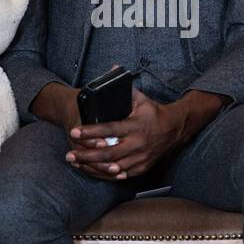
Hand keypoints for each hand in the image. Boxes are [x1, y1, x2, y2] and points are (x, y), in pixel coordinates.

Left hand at [66, 87, 183, 180]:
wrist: (174, 129)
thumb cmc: (153, 113)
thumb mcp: (141, 99)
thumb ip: (125, 89)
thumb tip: (113, 69)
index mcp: (135, 126)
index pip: (109, 129)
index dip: (90, 131)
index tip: (74, 132)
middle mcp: (137, 144)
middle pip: (108, 153)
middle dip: (86, 156)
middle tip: (69, 156)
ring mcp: (140, 158)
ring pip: (113, 167)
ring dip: (93, 167)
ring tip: (76, 164)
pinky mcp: (142, 167)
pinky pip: (121, 175)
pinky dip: (106, 174)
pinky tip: (92, 171)